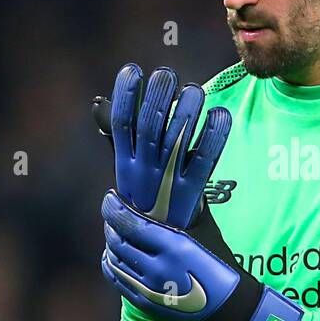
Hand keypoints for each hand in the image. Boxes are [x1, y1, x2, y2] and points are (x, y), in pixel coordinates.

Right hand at [97, 65, 230, 229]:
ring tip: (193, 90)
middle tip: (166, 74)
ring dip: (185, 113)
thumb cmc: (143, 201)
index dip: (125, 96)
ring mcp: (167, 184)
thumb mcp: (126, 168)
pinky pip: (204, 162)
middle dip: (156, 99)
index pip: (121, 125)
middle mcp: (144, 172)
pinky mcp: (192, 194)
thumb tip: (98, 103)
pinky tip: (221, 114)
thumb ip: (118, 136)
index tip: (132, 70)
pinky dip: (214, 138)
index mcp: (125, 165)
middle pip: (149, 130)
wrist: (154, 250)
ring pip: (176, 142)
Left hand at [101, 190, 302, 320]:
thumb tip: (182, 184)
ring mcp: (148, 288)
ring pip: (115, 260)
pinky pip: (117, 279)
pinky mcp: (144, 303)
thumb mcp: (208, 231)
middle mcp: (156, 268)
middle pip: (118, 241)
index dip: (114, 208)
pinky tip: (112, 255)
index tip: (110, 197)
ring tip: (114, 231)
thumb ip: (191, 208)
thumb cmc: (221, 264)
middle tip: (113, 212)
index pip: (130, 223)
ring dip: (110, 243)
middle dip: (111, 224)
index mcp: (173, 246)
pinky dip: (111, 264)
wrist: (229, 306)